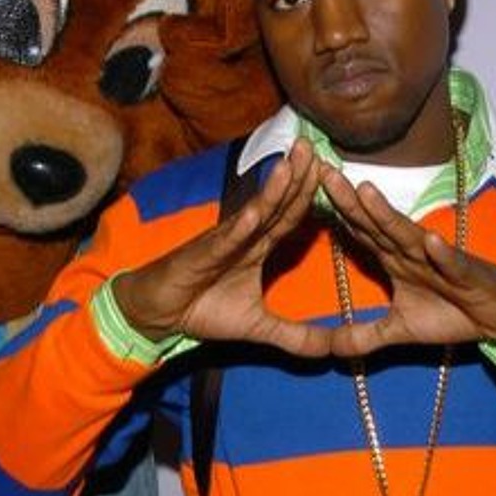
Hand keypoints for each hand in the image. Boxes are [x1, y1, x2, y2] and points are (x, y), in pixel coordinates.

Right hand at [112, 139, 334, 356]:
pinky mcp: (202, 254)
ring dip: (274, 188)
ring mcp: (223, 241)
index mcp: (259, 246)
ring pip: (254, 211)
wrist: (160, 314)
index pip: (292, 216)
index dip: (312, 194)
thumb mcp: (260, 327)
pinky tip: (256, 212)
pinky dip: (241, 227)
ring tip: (292, 163)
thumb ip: (296, 336)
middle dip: (298, 174)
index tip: (335, 171)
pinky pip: (225, 239)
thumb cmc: (204, 309)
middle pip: (278, 202)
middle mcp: (245, 236)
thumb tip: (333, 350)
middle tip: (316, 145)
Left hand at [319, 166, 495, 358]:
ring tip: (364, 190)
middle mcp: (412, 252)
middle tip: (323, 172)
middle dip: (349, 200)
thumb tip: (330, 349)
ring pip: (408, 234)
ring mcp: (439, 260)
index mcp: (395, 259)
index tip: (303, 191)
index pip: (358, 232)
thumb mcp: (401, 331)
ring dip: (387, 214)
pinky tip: (428, 240)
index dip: (332, 213)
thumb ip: (365, 336)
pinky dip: (440, 253)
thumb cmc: (454, 313)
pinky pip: (451, 264)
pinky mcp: (468, 275)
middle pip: (375, 223)